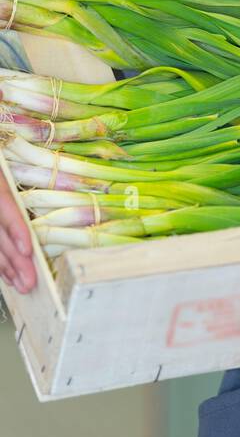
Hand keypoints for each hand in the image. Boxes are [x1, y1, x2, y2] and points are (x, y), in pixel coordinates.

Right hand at [0, 168, 35, 293]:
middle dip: (14, 259)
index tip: (28, 249)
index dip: (16, 228)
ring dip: (4, 267)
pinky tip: (6, 277)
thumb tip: (38, 218)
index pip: (4, 204)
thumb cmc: (2, 152)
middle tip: (31, 281)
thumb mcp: (5, 168)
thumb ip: (14, 189)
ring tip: (21, 285)